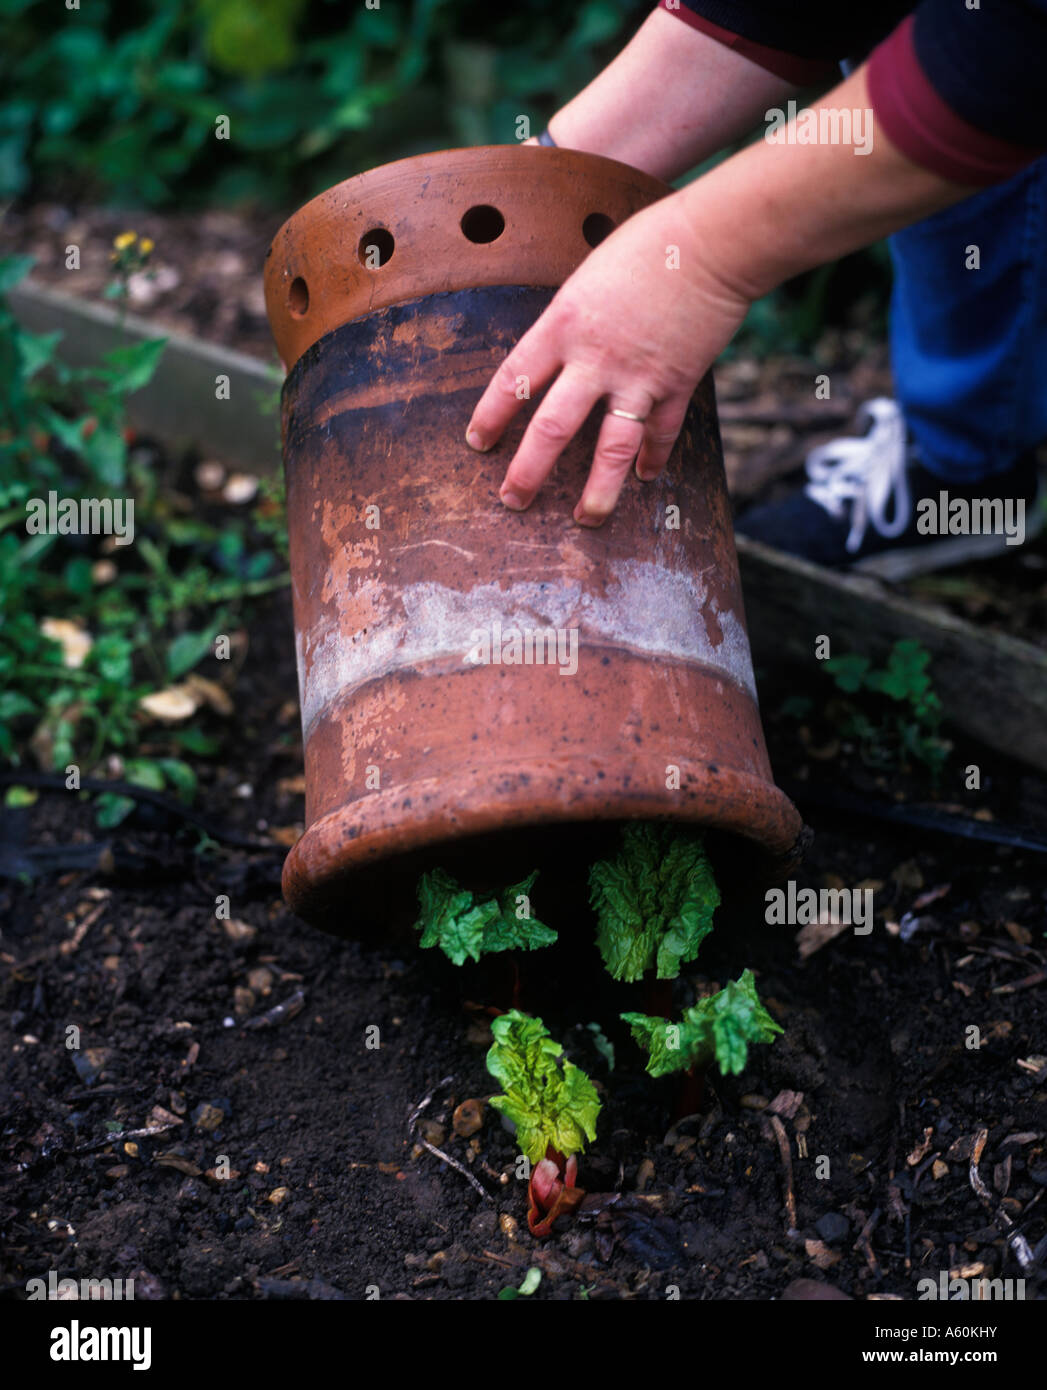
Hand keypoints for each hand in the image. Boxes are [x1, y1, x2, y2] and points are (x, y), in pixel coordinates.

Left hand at [465, 191, 751, 524]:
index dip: (491, 416)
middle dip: (528, 471)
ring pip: (611, 448)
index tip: (477, 442)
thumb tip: (554, 352)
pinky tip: (645, 476)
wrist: (712, 240)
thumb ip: (568, 319)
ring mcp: (638, 376)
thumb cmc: (646, 243)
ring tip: (586, 519)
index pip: (514, 381)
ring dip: (598, 490)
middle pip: (552, 428)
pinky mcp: (677, 382)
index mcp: (563, 324)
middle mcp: (594, 358)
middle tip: (513, 500)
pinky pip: (661, 431)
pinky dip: (654, 457)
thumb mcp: (586, 274)